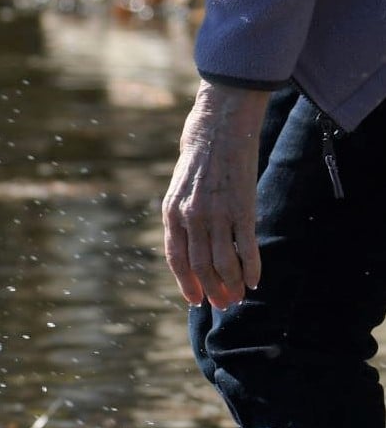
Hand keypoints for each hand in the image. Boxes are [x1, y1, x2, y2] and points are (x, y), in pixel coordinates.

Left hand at [162, 81, 268, 308]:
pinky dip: (251, 267)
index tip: (196, 301)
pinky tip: (256, 280)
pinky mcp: (242, 206)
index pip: (177, 259)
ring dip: (231, 284)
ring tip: (239, 297)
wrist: (219, 123)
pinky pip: (247, 246)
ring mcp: (217, 213)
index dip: (186, 283)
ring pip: (223, 262)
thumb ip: (183, 214)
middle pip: (200, 266)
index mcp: (171, 213)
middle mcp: (191, 217)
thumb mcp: (180, 187)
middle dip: (212, 289)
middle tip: (223, 305)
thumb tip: (191, 243)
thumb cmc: (200, 154)